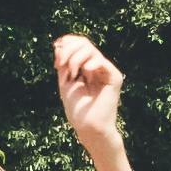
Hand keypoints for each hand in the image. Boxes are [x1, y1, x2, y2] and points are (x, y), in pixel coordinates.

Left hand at [54, 30, 127, 154]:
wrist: (88, 127)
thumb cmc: (77, 109)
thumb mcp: (65, 81)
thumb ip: (63, 63)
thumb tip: (59, 44)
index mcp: (86, 66)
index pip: (78, 43)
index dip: (66, 44)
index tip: (56, 61)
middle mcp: (97, 66)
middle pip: (83, 43)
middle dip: (68, 51)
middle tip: (60, 65)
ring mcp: (106, 71)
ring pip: (90, 50)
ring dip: (75, 59)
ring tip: (71, 74)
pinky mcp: (114, 78)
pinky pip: (102, 62)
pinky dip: (90, 63)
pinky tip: (85, 72)